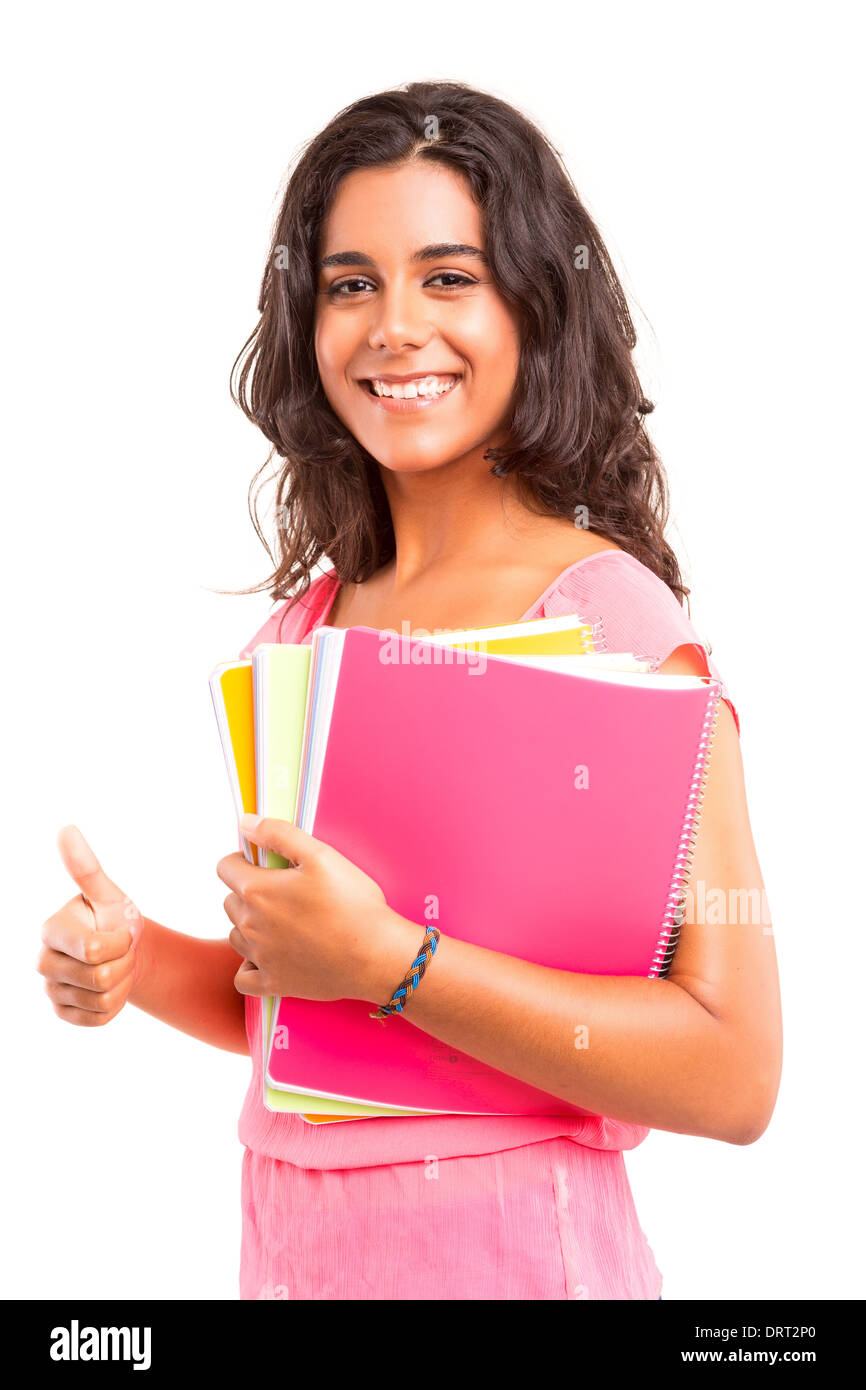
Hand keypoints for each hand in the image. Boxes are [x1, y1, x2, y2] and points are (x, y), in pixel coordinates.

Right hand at [37, 826, 142, 1025]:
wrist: (122, 952)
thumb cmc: (113, 917)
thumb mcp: (107, 893)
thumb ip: (86, 868)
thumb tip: (66, 829)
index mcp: (52, 930)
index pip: (93, 950)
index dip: (119, 943)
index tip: (120, 931)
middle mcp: (44, 962)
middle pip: (101, 978)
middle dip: (123, 963)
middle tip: (120, 951)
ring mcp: (51, 990)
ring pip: (103, 1000)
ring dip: (122, 983)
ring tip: (115, 965)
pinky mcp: (64, 1014)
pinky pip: (101, 1018)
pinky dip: (116, 1004)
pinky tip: (110, 986)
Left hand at [217, 814, 414, 1002]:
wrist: (376, 955)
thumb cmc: (353, 904)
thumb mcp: (321, 855)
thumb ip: (278, 834)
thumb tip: (246, 824)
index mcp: (257, 891)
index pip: (225, 867)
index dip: (243, 859)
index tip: (267, 864)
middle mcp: (250, 925)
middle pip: (230, 901)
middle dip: (248, 892)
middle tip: (284, 892)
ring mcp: (260, 957)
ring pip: (236, 935)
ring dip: (250, 926)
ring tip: (284, 922)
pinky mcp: (273, 983)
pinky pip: (243, 977)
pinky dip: (251, 965)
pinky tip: (270, 955)